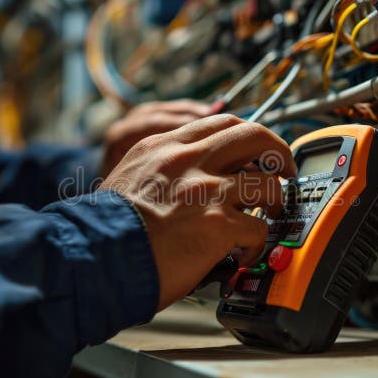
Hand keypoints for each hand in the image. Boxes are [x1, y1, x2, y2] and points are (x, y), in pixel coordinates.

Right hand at [100, 115, 296, 310]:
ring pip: (268, 182)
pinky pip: (258, 228)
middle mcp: (189, 161)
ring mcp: (206, 190)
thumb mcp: (129, 176)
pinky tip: (245, 253)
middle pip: (254, 136)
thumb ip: (162, 168)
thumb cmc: (106, 228)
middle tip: (284, 168)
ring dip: (276, 199)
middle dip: (278, 151)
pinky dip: (258, 244)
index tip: (256, 149)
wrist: (94, 254)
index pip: (220, 122)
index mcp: (166, 146)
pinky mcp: (217, 224)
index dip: (248, 134)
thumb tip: (187, 179)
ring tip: (270, 215)